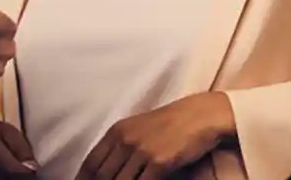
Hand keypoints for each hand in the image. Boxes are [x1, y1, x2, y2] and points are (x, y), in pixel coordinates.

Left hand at [76, 92, 235, 179]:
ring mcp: (142, 151)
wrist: (199, 116)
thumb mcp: (137, 129)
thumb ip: (119, 147)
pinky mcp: (160, 162)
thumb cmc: (169, 124)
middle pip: (102, 176)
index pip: (91, 163)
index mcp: (116, 132)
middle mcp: (125, 140)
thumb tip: (104, 170)